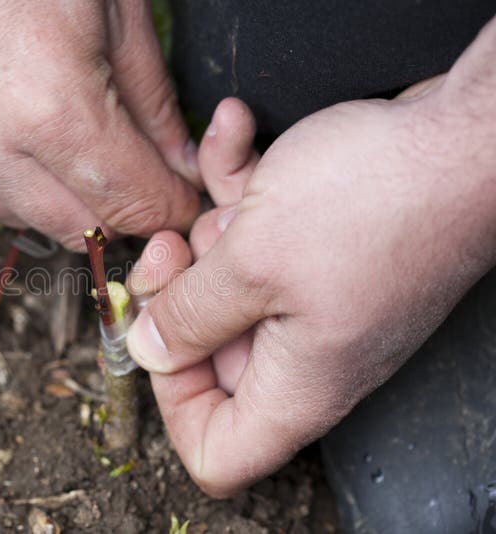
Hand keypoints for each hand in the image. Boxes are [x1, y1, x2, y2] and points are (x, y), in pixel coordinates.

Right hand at [0, 0, 200, 249]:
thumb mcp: (110, 3)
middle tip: (131, 175)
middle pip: (79, 227)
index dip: (167, 206)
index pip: (130, 202)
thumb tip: (178, 163)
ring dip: (57, 197)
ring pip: (22, 218)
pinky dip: (3, 178)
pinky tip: (8, 131)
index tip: (177, 196)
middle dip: (117, 210)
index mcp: (50, 102)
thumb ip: (149, 96)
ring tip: (64, 142)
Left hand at [126, 27, 495, 496]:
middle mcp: (306, 352)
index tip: (162, 336)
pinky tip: (236, 132)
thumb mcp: (254, 262)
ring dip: (210, 227)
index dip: (173, 402)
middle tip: (172, 245)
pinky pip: (256, 229)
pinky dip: (238, 183)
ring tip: (233, 187)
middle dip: (176, 292)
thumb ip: (189, 315)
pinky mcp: (320, 249)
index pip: (214, 450)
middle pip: (206, 352)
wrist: (468, 130)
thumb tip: (149, 348)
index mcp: (295, 385)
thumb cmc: (380, 199)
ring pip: (225, 282)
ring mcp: (315, 299)